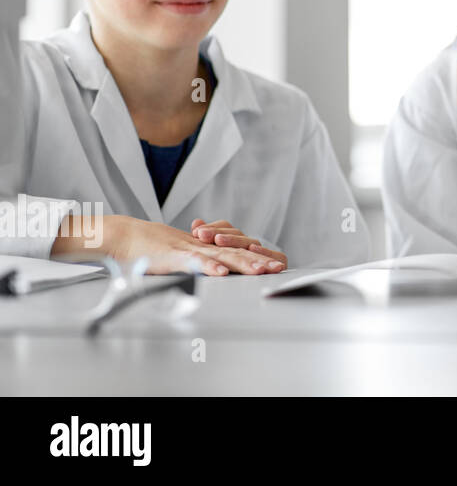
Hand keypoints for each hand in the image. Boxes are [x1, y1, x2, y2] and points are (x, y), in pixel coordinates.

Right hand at [52, 214, 284, 275]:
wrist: (125, 236)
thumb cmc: (152, 247)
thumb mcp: (182, 253)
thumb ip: (199, 260)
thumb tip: (216, 270)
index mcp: (205, 246)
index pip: (237, 250)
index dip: (256, 256)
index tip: (275, 263)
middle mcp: (202, 245)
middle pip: (236, 252)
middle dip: (259, 260)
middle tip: (279, 266)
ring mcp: (189, 250)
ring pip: (221, 256)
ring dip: (243, 264)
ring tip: (261, 270)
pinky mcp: (174, 257)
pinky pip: (194, 262)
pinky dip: (209, 267)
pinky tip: (222, 273)